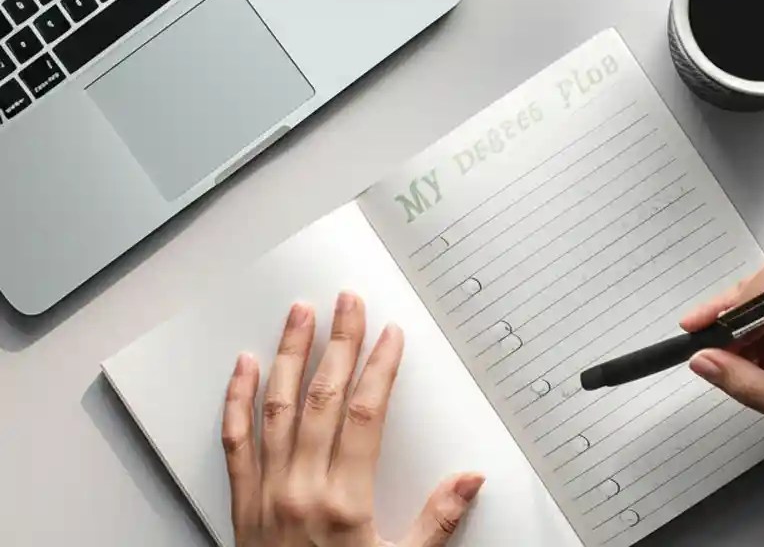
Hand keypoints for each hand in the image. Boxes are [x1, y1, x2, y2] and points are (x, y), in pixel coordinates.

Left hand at [221, 292, 484, 546]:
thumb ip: (436, 521)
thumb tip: (469, 481)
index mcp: (344, 503)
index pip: (366, 414)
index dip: (380, 367)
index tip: (389, 334)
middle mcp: (300, 490)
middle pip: (322, 398)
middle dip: (338, 344)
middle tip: (347, 302)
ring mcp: (266, 493)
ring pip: (275, 408)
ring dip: (287, 356)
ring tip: (298, 316)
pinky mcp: (241, 505)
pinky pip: (234, 440)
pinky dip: (236, 399)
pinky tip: (243, 367)